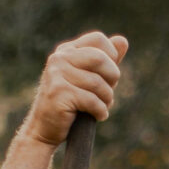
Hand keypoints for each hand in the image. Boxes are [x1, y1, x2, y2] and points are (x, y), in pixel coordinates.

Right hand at [24, 32, 128, 148]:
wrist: (44, 129)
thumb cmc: (71, 103)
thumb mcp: (89, 78)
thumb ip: (105, 61)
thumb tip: (123, 40)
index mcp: (66, 51)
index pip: (98, 39)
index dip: (112, 57)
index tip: (108, 75)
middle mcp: (59, 58)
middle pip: (100, 58)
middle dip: (112, 78)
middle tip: (107, 94)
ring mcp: (56, 74)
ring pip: (98, 83)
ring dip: (107, 99)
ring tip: (101, 107)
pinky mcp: (58, 92)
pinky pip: (92, 100)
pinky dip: (101, 111)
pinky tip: (98, 116)